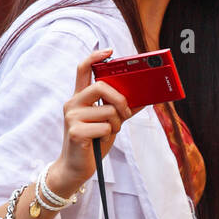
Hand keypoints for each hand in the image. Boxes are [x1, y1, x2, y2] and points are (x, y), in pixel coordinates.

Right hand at [49, 48, 145, 195]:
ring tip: (108, 133)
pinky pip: (105, 127)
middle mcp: (72, 104)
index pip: (83, 69)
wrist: (76, 168)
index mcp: (79, 98)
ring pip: (108, 110)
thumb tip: (145, 97)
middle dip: (119, 99)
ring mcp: (72, 117)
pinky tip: (99, 141)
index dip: (95, 57)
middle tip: (125, 112)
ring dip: (116, 124)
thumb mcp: (109, 122)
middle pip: (101, 86)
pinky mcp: (76, 132)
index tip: (110, 51)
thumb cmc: (93, 143)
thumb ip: (121, 108)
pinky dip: (109, 135)